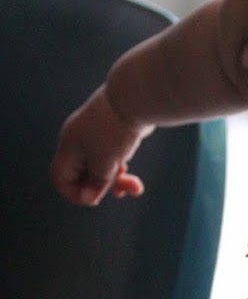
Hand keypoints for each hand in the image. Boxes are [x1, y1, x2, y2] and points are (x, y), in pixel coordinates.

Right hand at [51, 86, 149, 205]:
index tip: (95, 200)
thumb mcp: (105, 162)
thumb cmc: (116, 129)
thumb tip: (88, 198)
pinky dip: (121, 169)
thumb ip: (95, 183)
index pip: (60, 178)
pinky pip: (111, 158)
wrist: (136, 98)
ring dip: (116, 181)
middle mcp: (78, 141)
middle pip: (82, 175)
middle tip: (121, 193)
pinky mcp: (112, 133)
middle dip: (102, 187)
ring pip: (100, 168)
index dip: (74, 194)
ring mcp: (95, 136)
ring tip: (135, 187)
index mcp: (69, 146)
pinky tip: (134, 177)